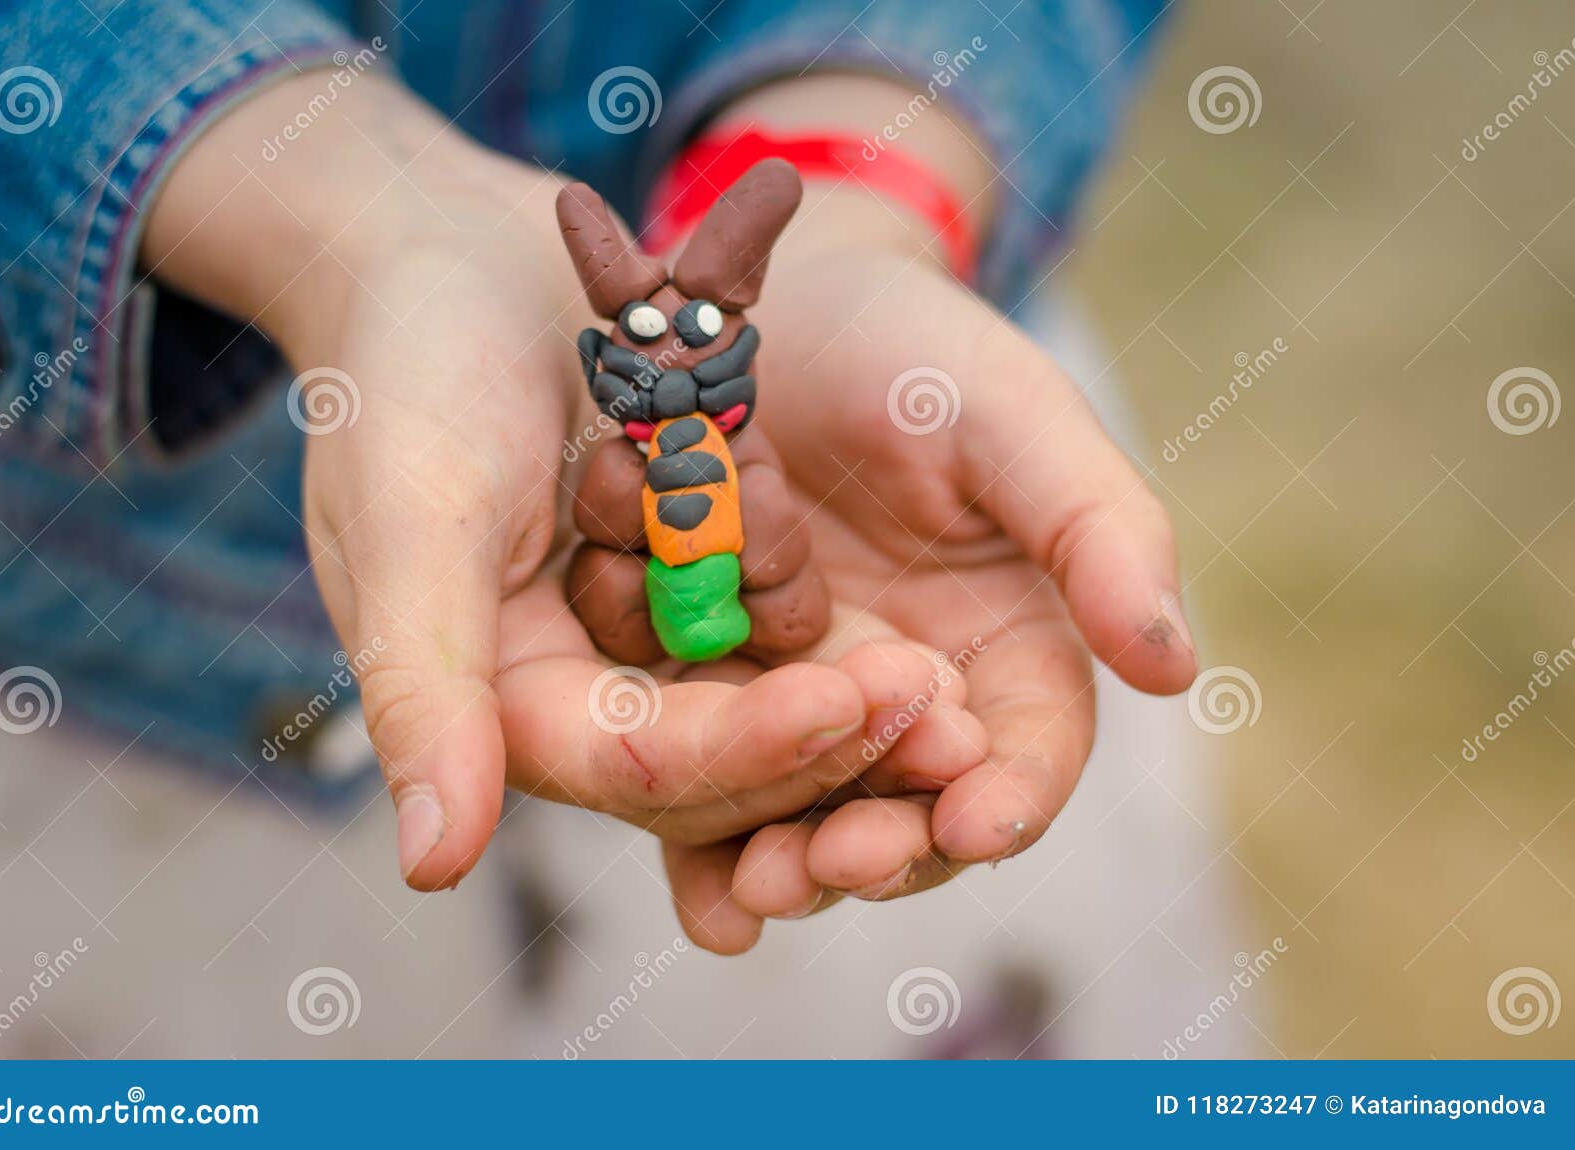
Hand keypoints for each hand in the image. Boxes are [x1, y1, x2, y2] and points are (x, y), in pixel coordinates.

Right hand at [144, 74, 967, 909]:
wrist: (453, 256)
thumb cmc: (411, 373)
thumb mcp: (410, 521)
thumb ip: (422, 687)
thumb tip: (433, 867)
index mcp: (507, 703)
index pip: (643, 765)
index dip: (748, 750)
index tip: (849, 705)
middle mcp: (587, 692)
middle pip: (725, 760)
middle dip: (826, 739)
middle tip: (936, 698)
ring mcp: (652, 641)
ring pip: (773, 708)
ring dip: (860, 706)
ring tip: (951, 684)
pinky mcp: (701, 582)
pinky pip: (790, 635)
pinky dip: (850, 640)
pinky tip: (932, 645)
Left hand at [665, 188, 1200, 933]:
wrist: (764, 310)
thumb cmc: (912, 354)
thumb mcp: (1014, 419)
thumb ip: (1097, 531)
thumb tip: (1176, 667)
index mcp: (1009, 645)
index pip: (1027, 746)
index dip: (1012, 791)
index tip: (982, 823)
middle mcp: (912, 697)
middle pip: (915, 805)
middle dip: (886, 846)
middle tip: (838, 867)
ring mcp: (807, 704)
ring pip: (812, 812)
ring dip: (791, 860)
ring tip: (756, 886)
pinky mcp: (712, 694)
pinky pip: (711, 780)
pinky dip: (703, 845)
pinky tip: (695, 896)